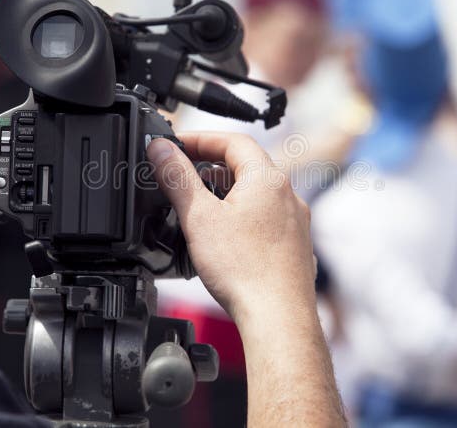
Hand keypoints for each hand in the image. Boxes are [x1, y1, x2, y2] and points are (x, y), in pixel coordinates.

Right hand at [146, 133, 316, 324]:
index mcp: (267, 179)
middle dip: (211, 167)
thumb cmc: (246, 271)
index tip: (177, 146)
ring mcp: (295, 222)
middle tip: (183, 177)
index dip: (201, 139)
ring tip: (200, 210)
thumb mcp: (199, 217)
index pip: (233, 141)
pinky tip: (226, 240)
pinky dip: (243, 218)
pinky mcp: (294, 246)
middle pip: (246, 166)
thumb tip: (161, 149)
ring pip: (257, 194)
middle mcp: (287, 196)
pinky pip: (266, 219)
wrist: (278, 318)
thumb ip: (177, 178)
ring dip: (227, 193)